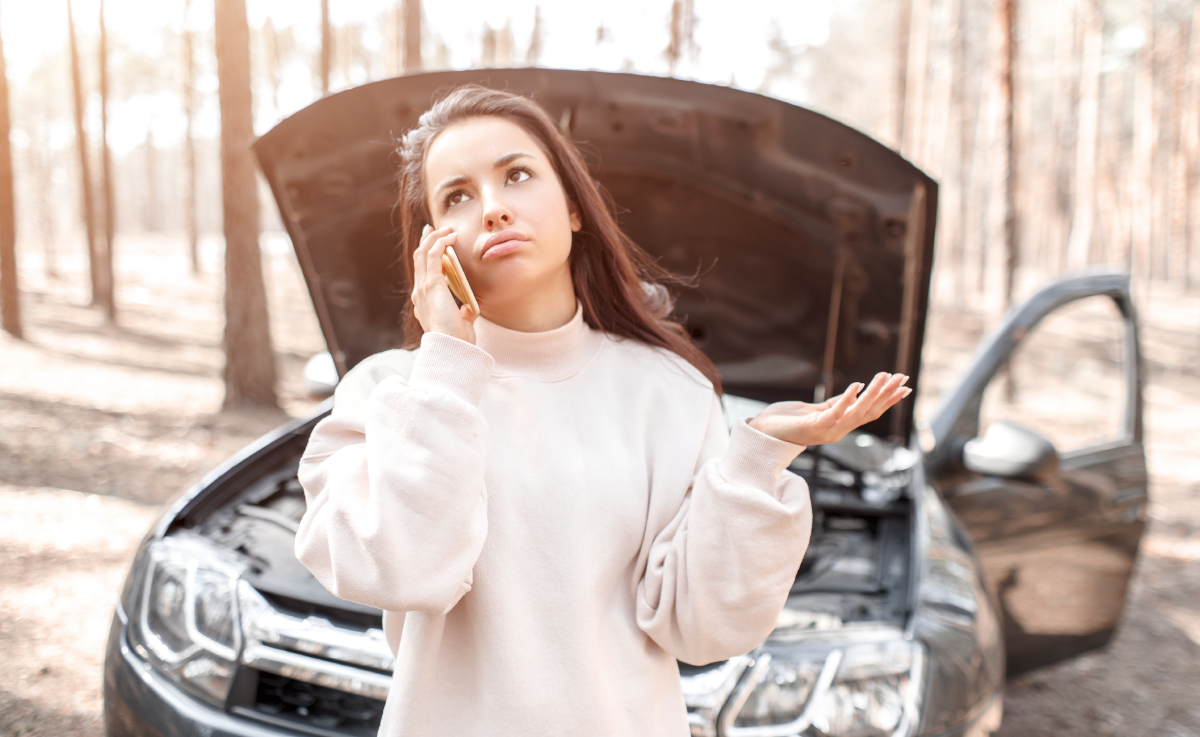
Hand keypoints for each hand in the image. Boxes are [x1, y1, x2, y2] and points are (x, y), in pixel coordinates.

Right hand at [411, 225, 477, 343]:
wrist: (452, 347)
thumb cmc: (457, 340)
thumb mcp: (461, 323)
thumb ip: (463, 313)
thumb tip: (469, 307)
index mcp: (425, 301)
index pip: (422, 273)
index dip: (427, 256)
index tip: (435, 243)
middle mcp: (420, 293)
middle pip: (419, 258)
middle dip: (427, 240)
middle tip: (437, 229)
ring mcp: (423, 288)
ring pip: (423, 253)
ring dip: (435, 237)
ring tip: (448, 229)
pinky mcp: (432, 284)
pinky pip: (433, 255)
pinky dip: (441, 242)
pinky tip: (451, 236)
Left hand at [747, 372, 911, 446]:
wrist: (761, 433)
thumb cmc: (786, 421)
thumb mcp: (815, 410)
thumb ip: (836, 404)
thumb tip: (858, 391)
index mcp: (839, 426)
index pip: (870, 412)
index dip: (888, 400)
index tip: (906, 387)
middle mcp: (837, 431)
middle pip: (869, 412)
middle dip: (887, 395)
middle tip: (903, 378)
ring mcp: (826, 431)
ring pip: (856, 413)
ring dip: (872, 394)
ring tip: (884, 376)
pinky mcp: (813, 426)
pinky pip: (834, 412)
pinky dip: (847, 399)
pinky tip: (857, 384)